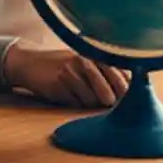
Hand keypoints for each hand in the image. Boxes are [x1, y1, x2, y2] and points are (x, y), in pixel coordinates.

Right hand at [2, 41, 128, 107]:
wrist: (30, 63)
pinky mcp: (58, 85)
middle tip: (107, 107)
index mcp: (95, 54)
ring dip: (90, 106)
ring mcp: (71, 73)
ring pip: (92, 102)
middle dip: (109, 105)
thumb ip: (107, 73)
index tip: (129, 104)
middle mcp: (85, 61)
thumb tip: (133, 91)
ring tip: (83, 97)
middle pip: (109, 93)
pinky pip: (75, 104)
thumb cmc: (64, 65)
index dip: (127, 95)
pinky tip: (69, 96)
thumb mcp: (86, 61)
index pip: (121, 78)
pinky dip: (76, 105)